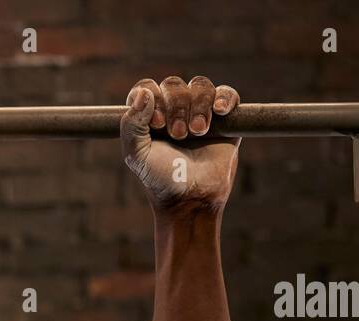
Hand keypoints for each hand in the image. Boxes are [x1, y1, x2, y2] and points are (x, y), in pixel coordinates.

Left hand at [120, 76, 239, 216]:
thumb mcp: (136, 155)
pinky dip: (224, 98)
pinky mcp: (224, 119)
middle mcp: (173, 111)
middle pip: (174, 85)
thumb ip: (131, 124)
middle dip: (176, 108)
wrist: (192, 198)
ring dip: (198, 107)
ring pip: (200, 86)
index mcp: (149, 116)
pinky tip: (220, 111)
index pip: (148, 87)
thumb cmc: (161, 179)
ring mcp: (199, 113)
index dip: (153, 99)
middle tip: (178, 135)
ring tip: (198, 133)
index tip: (157, 124)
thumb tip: (144, 93)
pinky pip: (227, 94)